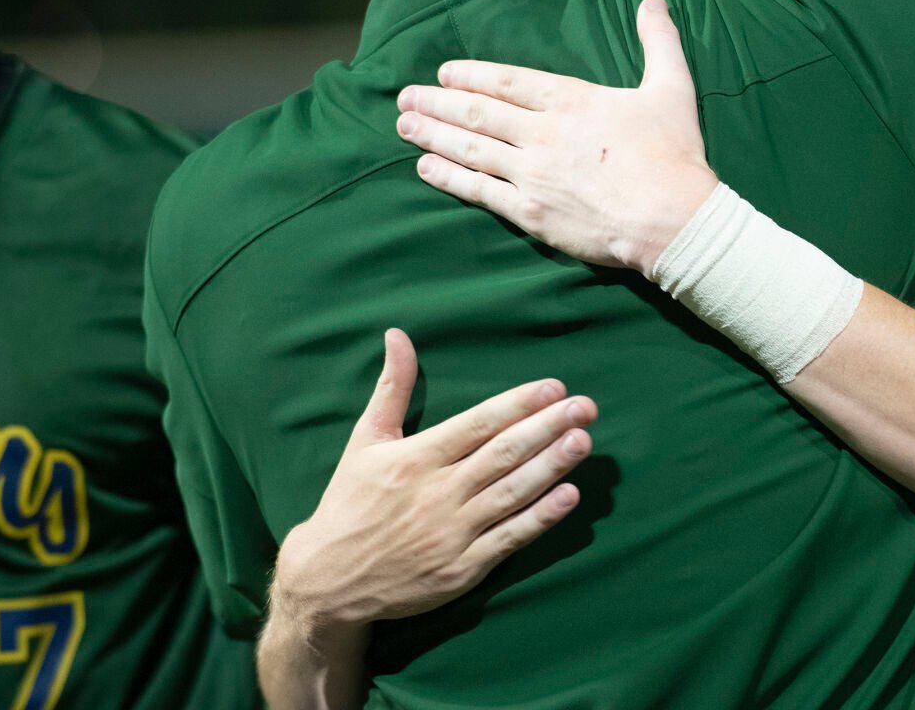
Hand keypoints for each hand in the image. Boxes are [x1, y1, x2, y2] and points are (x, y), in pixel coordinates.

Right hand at [272, 330, 596, 641]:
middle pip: (502, 454)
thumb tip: (397, 334)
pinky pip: (508, 539)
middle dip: (548, 428)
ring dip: (552, 467)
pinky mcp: (461, 569)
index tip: (554, 387)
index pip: (476, 424)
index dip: (517, 405)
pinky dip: (540, 518)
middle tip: (586, 408)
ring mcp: (451, 533)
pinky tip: (569, 497)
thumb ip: (391, 387)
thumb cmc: (351, 502)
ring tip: (584, 442)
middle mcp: (436, 493)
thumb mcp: (366, 440)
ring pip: (511, 493)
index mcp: (415, 458)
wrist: (328, 581)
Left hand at [396, 0, 717, 275]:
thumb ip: (659, 41)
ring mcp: (531, 173)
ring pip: (470, 148)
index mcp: (572, 100)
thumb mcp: (672, 87)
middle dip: (438, 101)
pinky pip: (479, 191)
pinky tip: (425, 168)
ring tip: (404, 123)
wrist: (673, 219)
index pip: (508, 81)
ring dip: (433, 134)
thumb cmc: (673, 154)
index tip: (445, 71)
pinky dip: (448, 177)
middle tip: (406, 95)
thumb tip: (654, 0)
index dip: (471, 74)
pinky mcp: (530, 211)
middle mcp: (542, 133)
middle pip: (478, 112)